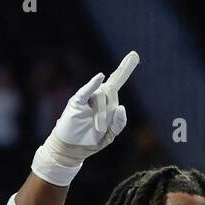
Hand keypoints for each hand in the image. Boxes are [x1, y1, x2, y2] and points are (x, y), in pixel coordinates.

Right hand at [33, 51, 137, 182]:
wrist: (70, 150)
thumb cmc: (89, 141)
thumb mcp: (110, 135)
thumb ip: (119, 123)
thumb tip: (121, 107)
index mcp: (107, 102)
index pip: (117, 81)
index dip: (125, 68)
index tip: (134, 54)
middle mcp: (97, 96)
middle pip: (112, 93)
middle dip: (109, 114)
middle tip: (101, 130)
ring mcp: (87, 98)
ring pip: (102, 97)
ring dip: (101, 117)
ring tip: (97, 130)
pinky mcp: (76, 102)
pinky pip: (86, 91)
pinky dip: (92, 84)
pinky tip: (100, 77)